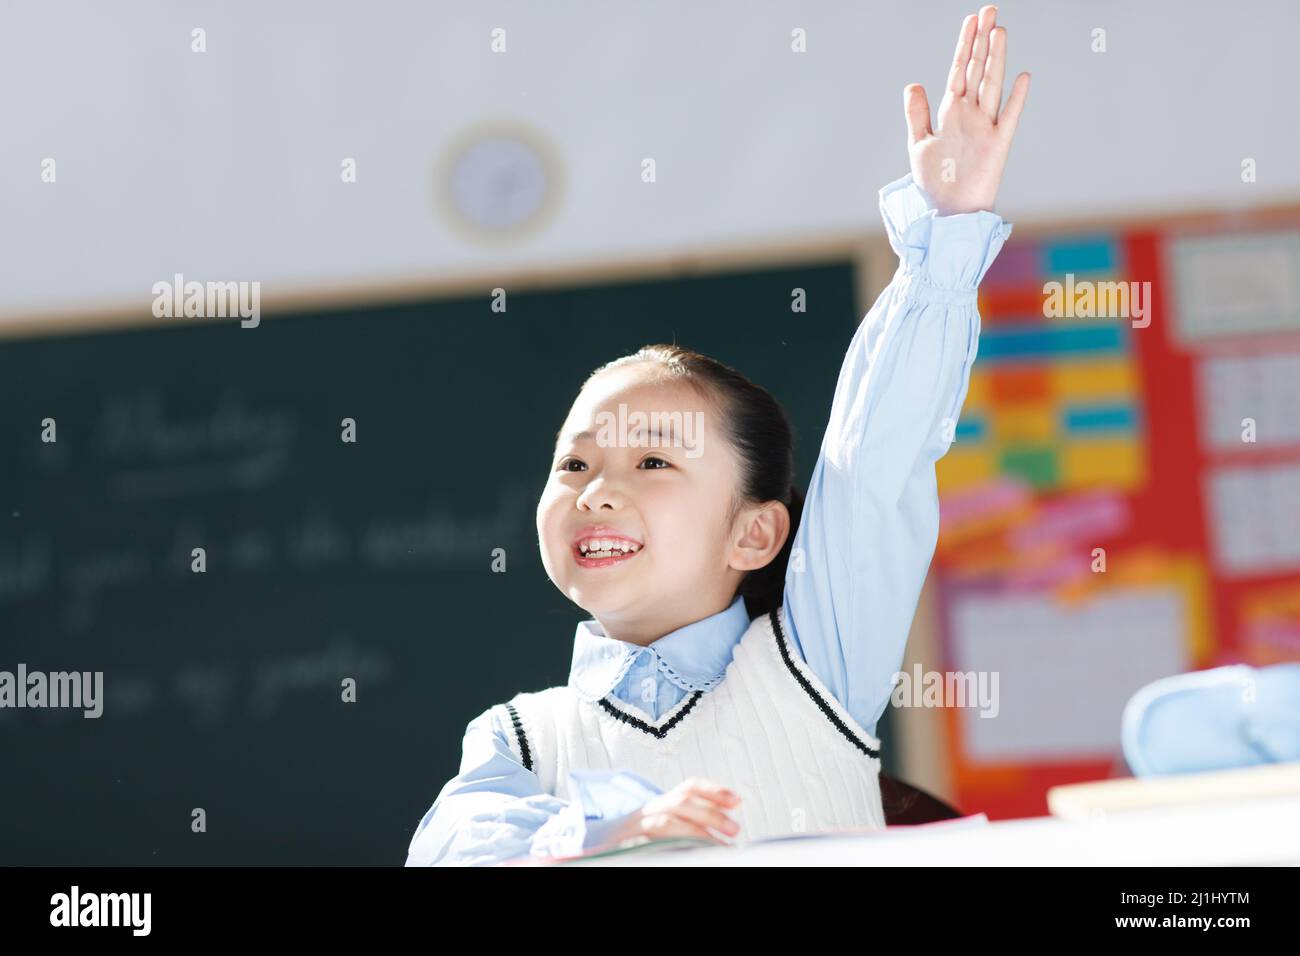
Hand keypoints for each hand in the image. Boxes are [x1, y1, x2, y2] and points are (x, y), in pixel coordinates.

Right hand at [598, 777, 741, 849]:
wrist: (594, 849)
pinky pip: (649, 847)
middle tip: (734, 829)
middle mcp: (646, 812)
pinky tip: (688, 856)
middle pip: (679, 803)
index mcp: (660, 804)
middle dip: (710, 813)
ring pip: (664, 825)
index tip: (738, 801)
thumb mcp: (664, 826)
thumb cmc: (637, 841)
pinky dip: (670, 849)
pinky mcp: (623, 847)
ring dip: (695, 834)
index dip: (714, 791)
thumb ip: (688, 822)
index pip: (688, 788)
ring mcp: (633, 830)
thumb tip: (727, 827)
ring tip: (719, 848)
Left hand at [904, 5, 1029, 215]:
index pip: (960, 70)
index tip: (971, 20)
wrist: (947, 212)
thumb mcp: (919, 144)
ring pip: (992, 85)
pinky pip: (1008, 118)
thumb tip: (913, 83)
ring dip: (996, 59)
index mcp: (951, 112)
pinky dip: (1015, 99)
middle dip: (982, 41)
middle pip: (978, 70)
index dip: (965, 45)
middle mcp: (970, 114)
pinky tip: (1022, 78)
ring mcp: (986, 127)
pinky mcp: (997, 146)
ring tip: (999, 31)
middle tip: (989, 10)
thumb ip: (917, 113)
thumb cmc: (935, 182)